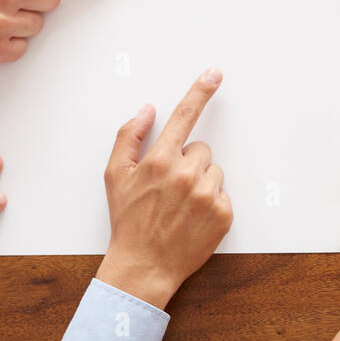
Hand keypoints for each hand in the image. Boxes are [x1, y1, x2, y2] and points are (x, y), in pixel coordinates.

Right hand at [95, 69, 231, 308]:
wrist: (144, 267)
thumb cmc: (128, 221)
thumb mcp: (114, 176)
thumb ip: (129, 137)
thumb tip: (147, 110)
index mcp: (160, 161)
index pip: (184, 116)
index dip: (200, 91)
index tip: (214, 74)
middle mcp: (186, 174)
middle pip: (200, 149)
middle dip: (188, 163)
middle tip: (169, 188)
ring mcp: (208, 195)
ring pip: (214, 171)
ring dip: (201, 183)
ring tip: (180, 206)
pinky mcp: (224, 214)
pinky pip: (223, 195)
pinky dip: (211, 204)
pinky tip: (192, 218)